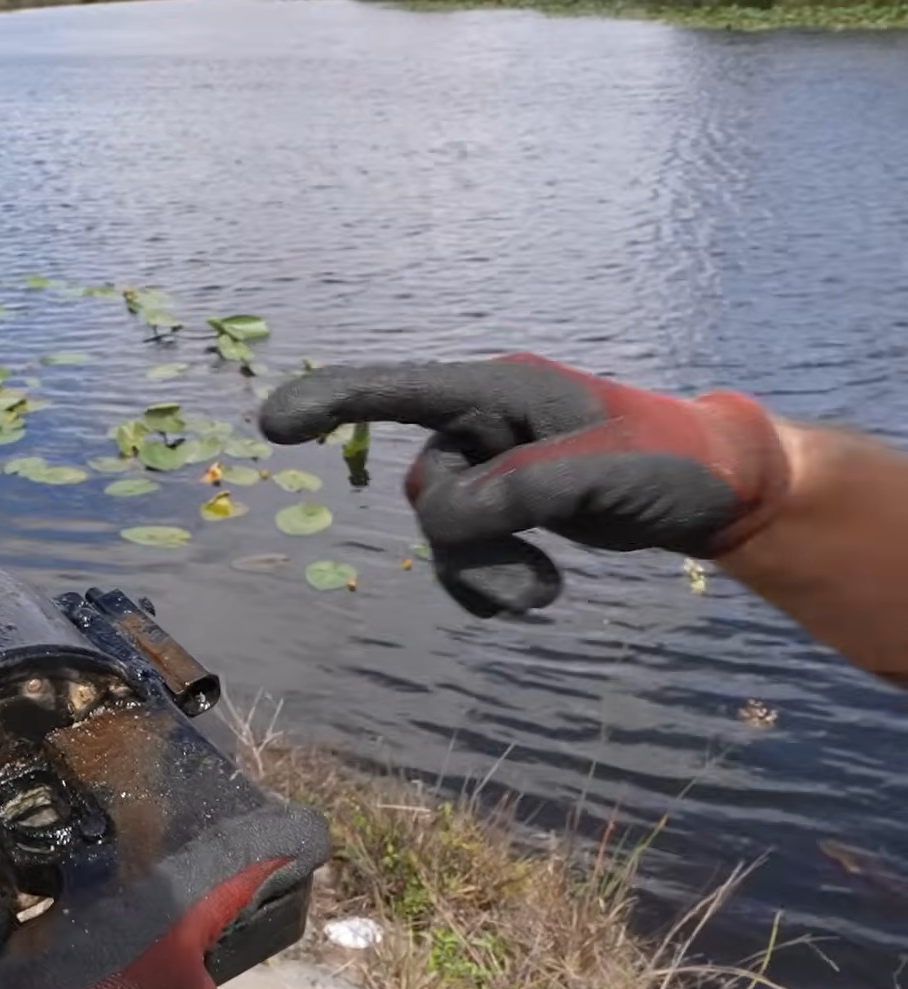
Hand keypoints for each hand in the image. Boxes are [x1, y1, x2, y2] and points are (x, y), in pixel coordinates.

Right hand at [257, 353, 791, 615]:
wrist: (719, 491)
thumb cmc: (672, 462)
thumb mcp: (606, 472)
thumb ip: (523, 490)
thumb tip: (451, 518)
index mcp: (500, 391)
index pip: (398, 390)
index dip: (333, 400)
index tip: (273, 424)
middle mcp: (483, 425)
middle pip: (426, 490)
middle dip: (469, 539)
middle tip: (538, 564)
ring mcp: (491, 468)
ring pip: (439, 532)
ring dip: (482, 573)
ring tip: (545, 593)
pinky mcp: (504, 509)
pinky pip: (460, 558)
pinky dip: (487, 587)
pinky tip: (542, 595)